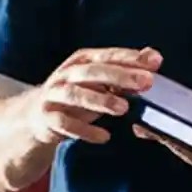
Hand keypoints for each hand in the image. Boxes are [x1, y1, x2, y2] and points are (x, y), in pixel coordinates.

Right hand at [25, 46, 162, 145]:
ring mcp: (54, 95)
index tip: (155, 62)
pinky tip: (104, 137)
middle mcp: (66, 74)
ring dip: (101, 100)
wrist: (36, 116)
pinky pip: (65, 123)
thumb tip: (154, 56)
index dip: (131, 58)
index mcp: (82, 61)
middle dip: (120, 76)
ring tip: (124, 108)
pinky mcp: (47, 117)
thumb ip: (125, 69)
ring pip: (76, 94)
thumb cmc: (76, 95)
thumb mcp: (99, 80)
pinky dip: (85, 131)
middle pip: (92, 72)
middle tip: (146, 82)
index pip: (108, 55)